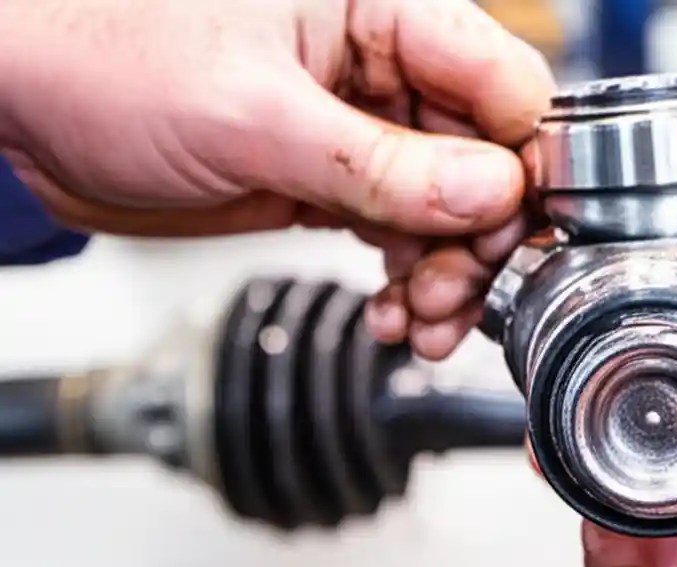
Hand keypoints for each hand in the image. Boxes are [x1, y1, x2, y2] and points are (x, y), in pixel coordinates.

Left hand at [0, 0, 554, 359]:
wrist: (24, 112)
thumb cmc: (103, 56)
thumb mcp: (252, 115)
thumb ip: (380, 162)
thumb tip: (487, 192)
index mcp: (380, 11)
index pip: (501, 83)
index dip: (520, 163)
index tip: (506, 229)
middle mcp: (383, 67)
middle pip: (488, 159)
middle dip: (479, 239)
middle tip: (452, 294)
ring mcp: (363, 129)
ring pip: (453, 210)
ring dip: (449, 275)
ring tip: (422, 320)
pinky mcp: (335, 180)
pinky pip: (404, 236)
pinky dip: (409, 284)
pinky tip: (394, 316)